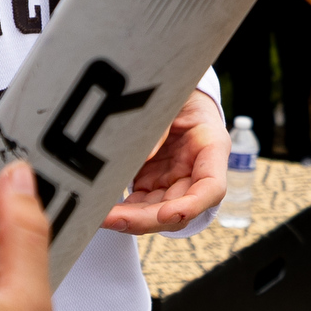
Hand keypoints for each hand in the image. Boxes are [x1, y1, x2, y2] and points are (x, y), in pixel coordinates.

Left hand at [104, 88, 226, 233]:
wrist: (173, 91)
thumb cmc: (179, 92)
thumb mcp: (171, 99)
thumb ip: (159, 127)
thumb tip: (141, 156)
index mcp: (211, 147)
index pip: (212, 188)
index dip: (191, 206)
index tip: (165, 214)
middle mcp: (194, 172)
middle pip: (178, 209)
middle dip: (146, 219)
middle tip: (112, 218)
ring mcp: (173, 180)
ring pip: (156, 213)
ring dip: (129, 218)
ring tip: (99, 214)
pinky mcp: (153, 182)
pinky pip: (139, 204)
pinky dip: (122, 210)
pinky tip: (101, 209)